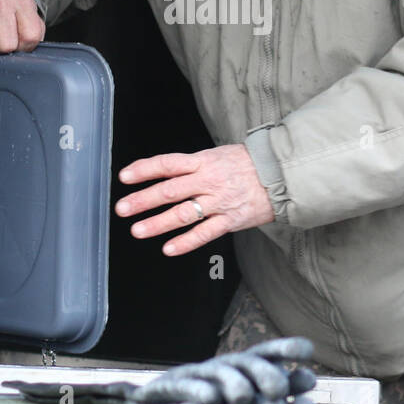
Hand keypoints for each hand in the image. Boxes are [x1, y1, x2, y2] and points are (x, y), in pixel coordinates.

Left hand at [115, 146, 275, 255]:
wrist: (281, 175)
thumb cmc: (247, 164)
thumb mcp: (218, 154)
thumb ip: (193, 165)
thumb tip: (166, 171)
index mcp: (203, 162)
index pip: (167, 164)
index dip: (144, 170)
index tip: (124, 176)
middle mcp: (208, 181)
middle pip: (169, 190)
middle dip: (143, 200)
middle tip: (122, 208)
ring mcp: (219, 202)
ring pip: (183, 214)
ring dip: (158, 223)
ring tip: (138, 230)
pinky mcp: (230, 220)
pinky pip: (204, 233)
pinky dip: (186, 242)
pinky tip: (168, 248)